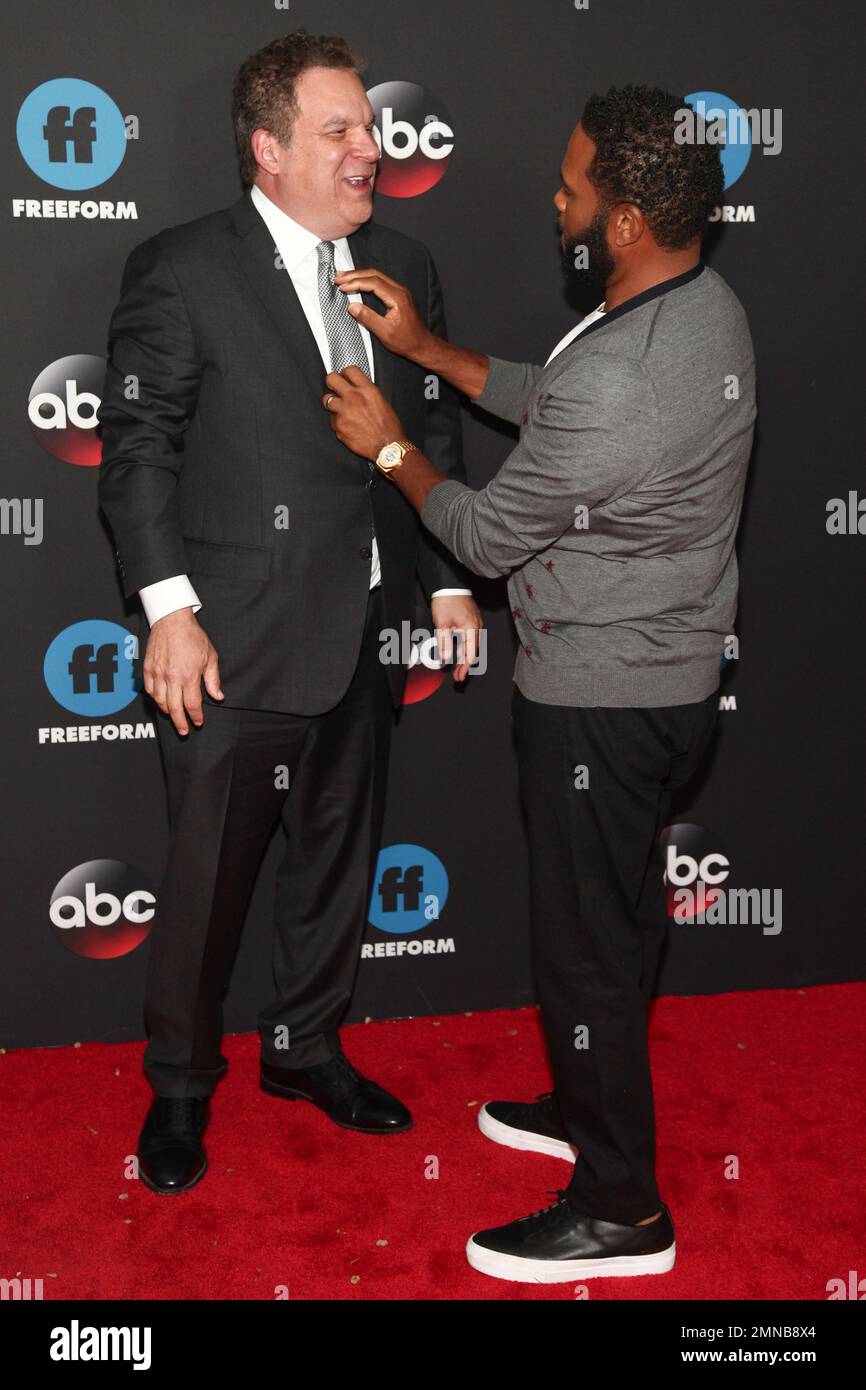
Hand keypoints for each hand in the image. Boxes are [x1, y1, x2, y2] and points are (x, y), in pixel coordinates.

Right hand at [143, 608, 223, 734]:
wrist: (172, 621)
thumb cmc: (193, 637)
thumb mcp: (210, 657)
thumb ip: (213, 680)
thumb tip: (218, 697)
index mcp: (188, 676)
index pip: (192, 705)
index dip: (196, 717)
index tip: (198, 722)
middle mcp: (171, 678)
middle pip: (174, 709)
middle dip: (180, 723)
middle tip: (184, 731)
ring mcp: (157, 674)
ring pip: (159, 701)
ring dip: (167, 711)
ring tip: (173, 715)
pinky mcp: (148, 669)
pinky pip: (149, 690)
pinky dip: (154, 699)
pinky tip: (160, 701)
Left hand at [323, 365, 404, 460]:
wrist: (387, 447)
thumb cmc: (389, 427)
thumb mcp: (382, 402)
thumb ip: (367, 392)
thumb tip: (357, 388)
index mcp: (367, 390)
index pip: (349, 370)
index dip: (346, 373)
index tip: (345, 377)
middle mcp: (354, 398)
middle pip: (331, 379)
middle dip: (332, 382)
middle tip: (334, 388)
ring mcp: (344, 412)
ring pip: (326, 399)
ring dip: (332, 403)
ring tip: (340, 409)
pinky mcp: (339, 426)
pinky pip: (332, 419)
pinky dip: (338, 422)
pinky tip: (347, 425)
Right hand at [333, 268, 432, 360]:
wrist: (421, 345)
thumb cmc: (406, 341)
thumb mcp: (384, 332)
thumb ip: (368, 318)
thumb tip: (352, 306)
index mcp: (397, 297)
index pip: (373, 282)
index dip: (355, 282)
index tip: (342, 286)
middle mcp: (399, 290)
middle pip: (374, 274)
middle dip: (354, 274)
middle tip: (338, 278)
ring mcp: (399, 291)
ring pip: (377, 276)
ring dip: (359, 275)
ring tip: (344, 278)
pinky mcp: (397, 295)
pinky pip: (380, 281)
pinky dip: (366, 280)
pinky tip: (357, 282)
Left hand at [430, 595, 484, 682]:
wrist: (449, 584)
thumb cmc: (446, 600)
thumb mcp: (442, 624)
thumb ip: (444, 643)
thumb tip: (445, 659)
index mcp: (471, 628)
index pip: (470, 654)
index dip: (464, 667)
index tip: (459, 677)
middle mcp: (477, 627)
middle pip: (473, 651)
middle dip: (465, 665)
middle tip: (457, 676)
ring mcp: (476, 623)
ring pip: (472, 645)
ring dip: (465, 657)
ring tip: (457, 668)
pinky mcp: (473, 620)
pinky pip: (471, 638)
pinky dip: (465, 647)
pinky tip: (458, 652)